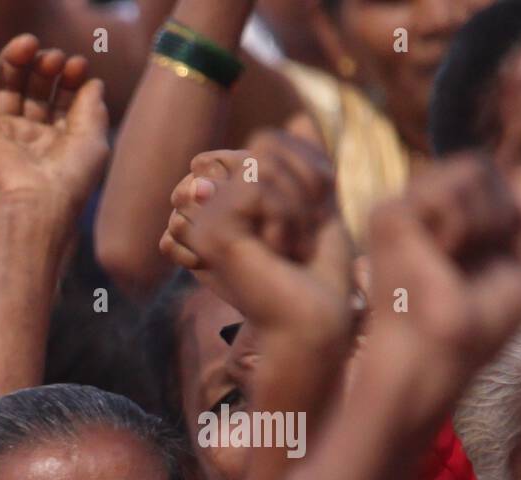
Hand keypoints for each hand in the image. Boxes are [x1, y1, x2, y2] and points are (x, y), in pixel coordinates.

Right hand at [0, 34, 109, 217]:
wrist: (39, 204)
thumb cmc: (72, 178)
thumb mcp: (94, 138)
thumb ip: (93, 107)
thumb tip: (94, 81)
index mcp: (60, 139)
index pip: (62, 97)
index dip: (69, 77)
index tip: (77, 64)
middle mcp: (31, 135)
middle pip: (34, 87)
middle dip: (44, 66)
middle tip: (54, 56)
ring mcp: (4, 132)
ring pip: (5, 85)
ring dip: (15, 60)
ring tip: (28, 43)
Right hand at [161, 131, 353, 341]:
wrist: (316, 320)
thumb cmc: (319, 275)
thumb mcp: (316, 207)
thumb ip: (303, 162)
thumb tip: (299, 117)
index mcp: (222, 203)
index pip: (261, 143)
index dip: (300, 170)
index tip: (307, 222)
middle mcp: (203, 210)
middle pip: (257, 147)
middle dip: (298, 184)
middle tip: (300, 236)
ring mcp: (201, 220)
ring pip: (257, 164)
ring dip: (294, 205)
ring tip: (290, 247)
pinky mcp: (208, 232)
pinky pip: (255, 185)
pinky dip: (285, 215)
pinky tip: (279, 252)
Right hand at [366, 154, 520, 376]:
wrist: (441, 354)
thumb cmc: (475, 331)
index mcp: (447, 223)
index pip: (488, 177)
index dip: (509, 211)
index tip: (499, 258)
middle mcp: (421, 210)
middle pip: (480, 165)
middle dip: (500, 211)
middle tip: (478, 260)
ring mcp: (403, 209)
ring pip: (469, 168)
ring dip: (483, 219)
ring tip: (456, 259)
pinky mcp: (388, 215)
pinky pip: (445, 191)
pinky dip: (457, 225)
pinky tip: (438, 256)